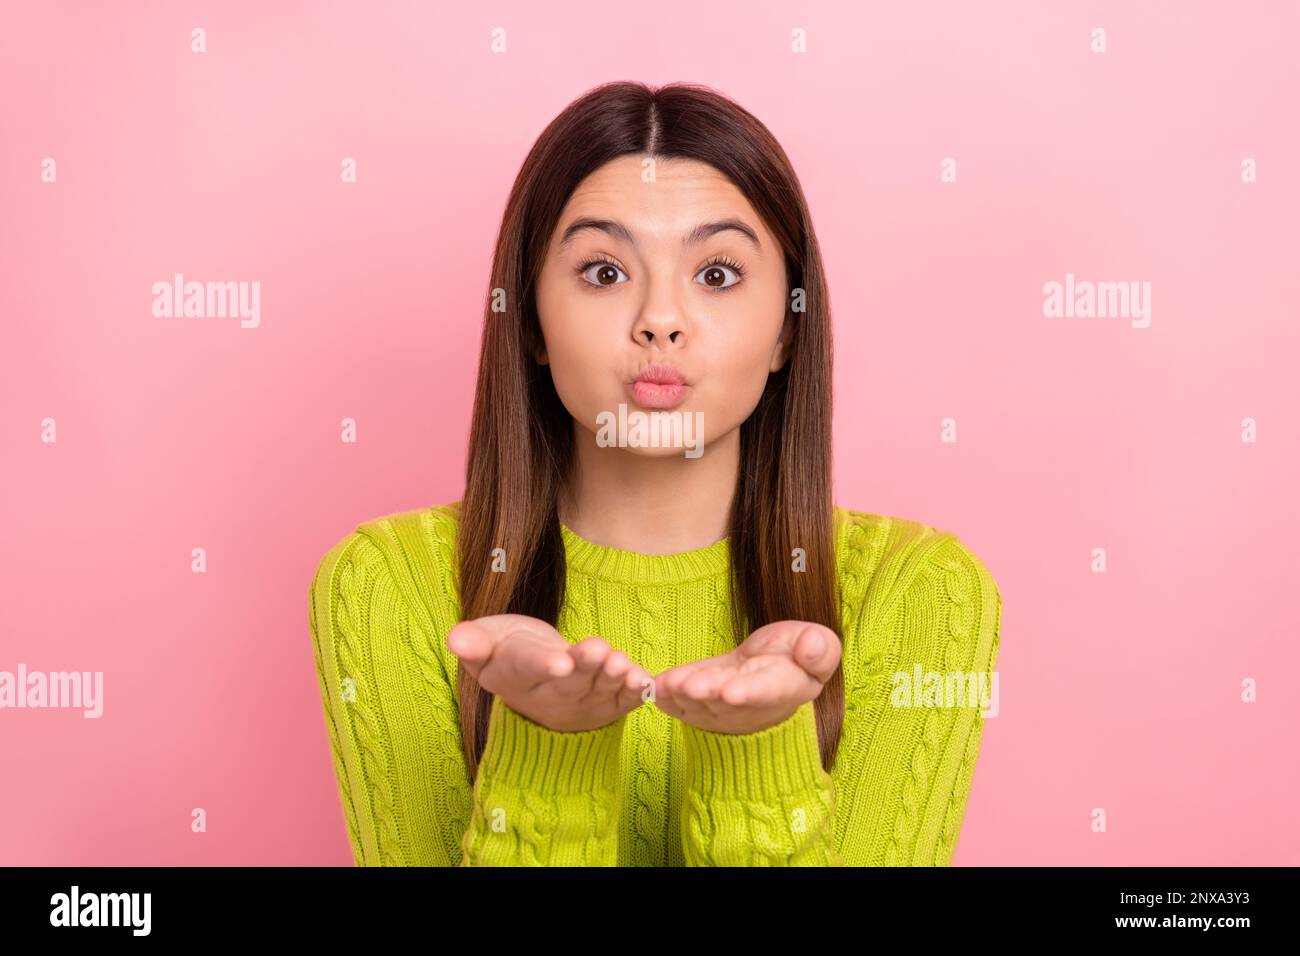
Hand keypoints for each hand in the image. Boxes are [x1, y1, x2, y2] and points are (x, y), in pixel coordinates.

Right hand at [446, 614, 651, 732]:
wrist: (539, 676)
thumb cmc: (509, 650)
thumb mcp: (485, 642)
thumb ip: (473, 641)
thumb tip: (455, 638)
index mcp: (515, 678)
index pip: (528, 671)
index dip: (543, 666)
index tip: (558, 662)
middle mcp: (549, 696)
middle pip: (568, 683)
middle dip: (585, 669)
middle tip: (599, 650)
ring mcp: (580, 703)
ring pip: (597, 691)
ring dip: (612, 678)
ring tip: (621, 662)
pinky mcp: (606, 706)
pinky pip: (622, 702)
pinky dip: (634, 694)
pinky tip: (645, 681)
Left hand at [651, 620, 840, 734]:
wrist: (769, 671)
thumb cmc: (795, 656)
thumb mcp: (819, 647)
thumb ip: (820, 649)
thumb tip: (812, 646)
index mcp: (784, 689)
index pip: (765, 692)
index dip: (749, 693)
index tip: (733, 690)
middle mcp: (749, 705)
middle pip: (725, 702)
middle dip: (707, 694)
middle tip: (691, 686)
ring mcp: (721, 708)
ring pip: (699, 704)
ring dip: (682, 695)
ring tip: (668, 683)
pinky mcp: (698, 704)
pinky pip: (680, 703)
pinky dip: (666, 695)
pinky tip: (655, 685)